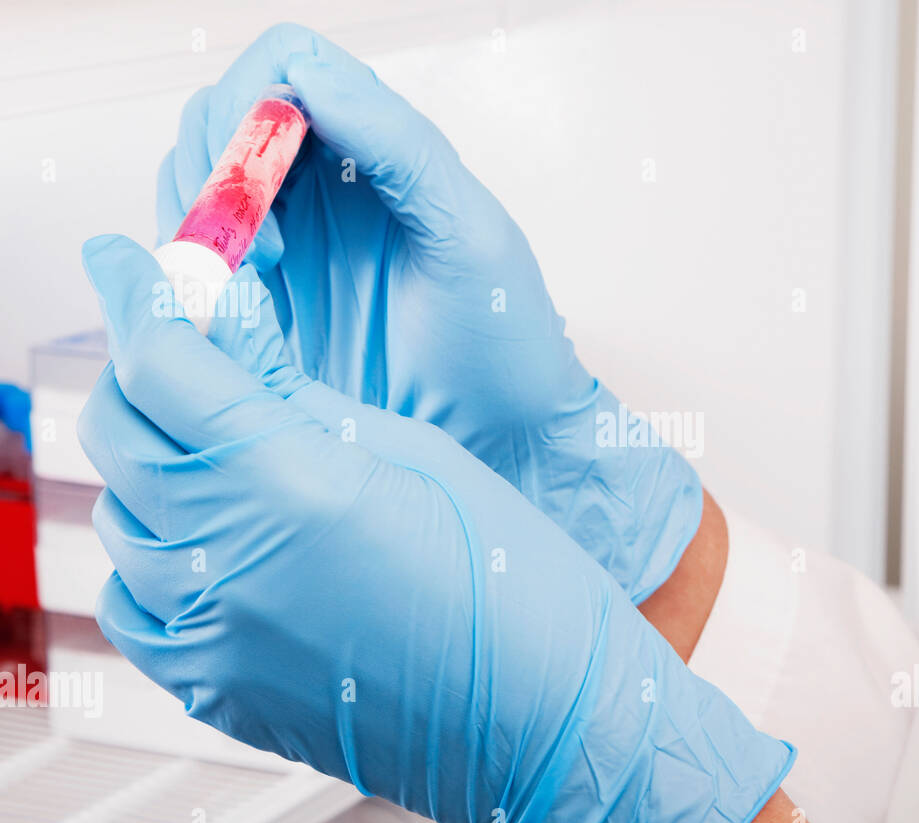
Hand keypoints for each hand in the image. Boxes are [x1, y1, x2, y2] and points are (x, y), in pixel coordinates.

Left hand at [78, 234, 792, 822]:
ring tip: (217, 441)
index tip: (134, 260)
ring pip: (124, 510)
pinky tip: (210, 531)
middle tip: (182, 340)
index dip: (142, 294)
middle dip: (144, 367)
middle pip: (123, 427)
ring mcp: (212, 635)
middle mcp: (229, 564)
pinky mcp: (212, 684)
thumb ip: (294, 389)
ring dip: (155, 459)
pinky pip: (136, 598)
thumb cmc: (511, 582)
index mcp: (291, 483)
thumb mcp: (409, 451)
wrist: (539, 713)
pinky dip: (157, 549)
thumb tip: (223, 319)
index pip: (163, 360)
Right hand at [158, 23, 700, 603]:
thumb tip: (306, 76)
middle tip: (257, 242)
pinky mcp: (266, 309)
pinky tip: (237, 315)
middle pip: (220, 124)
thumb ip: (399, 145)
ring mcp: (291, 246)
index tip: (261, 164)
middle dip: (214, 165)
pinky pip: (198, 269)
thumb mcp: (468, 233)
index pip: (284, 70)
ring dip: (199, 223)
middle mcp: (326, 187)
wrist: (507, 442)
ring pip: (197, 192)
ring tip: (255, 282)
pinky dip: (196, 278)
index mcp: (379, 148)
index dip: (254, 98)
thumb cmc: (507, 340)